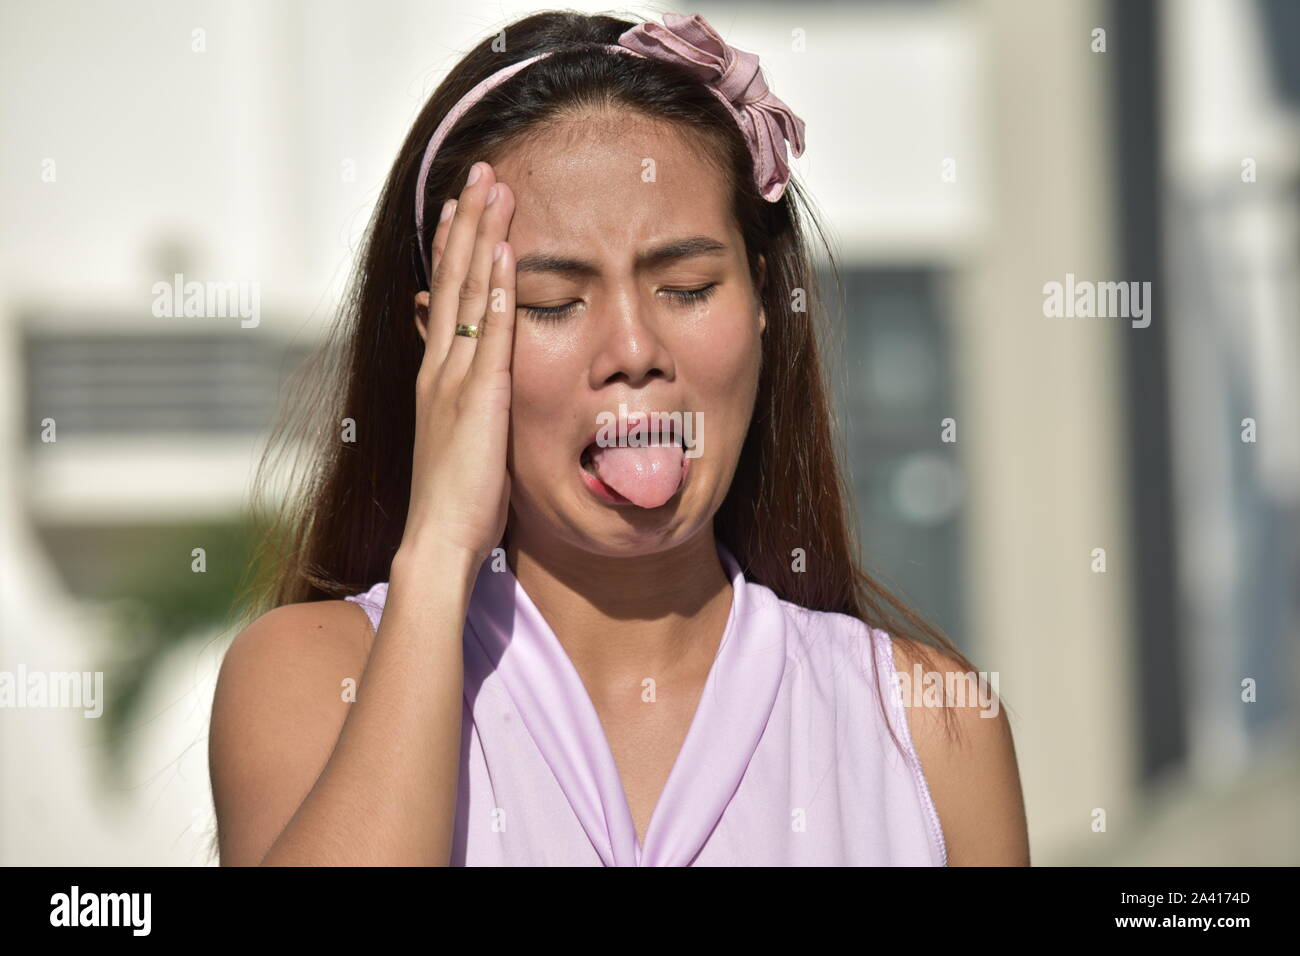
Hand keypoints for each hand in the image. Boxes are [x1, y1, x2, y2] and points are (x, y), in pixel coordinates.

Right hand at [399, 161, 516, 568]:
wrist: (438, 542)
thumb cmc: (456, 502)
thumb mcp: (462, 441)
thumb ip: (473, 407)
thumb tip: (488, 389)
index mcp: (436, 378)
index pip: (445, 297)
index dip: (455, 249)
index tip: (464, 207)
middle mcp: (439, 368)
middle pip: (451, 279)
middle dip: (466, 222)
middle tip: (480, 173)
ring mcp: (455, 380)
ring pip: (466, 292)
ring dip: (481, 236)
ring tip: (493, 188)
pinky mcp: (479, 399)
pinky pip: (489, 334)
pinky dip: (495, 290)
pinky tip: (505, 253)